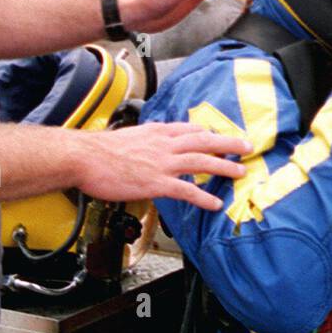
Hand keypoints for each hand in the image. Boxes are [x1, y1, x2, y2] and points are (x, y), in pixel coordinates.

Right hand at [77, 123, 249, 210]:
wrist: (84, 157)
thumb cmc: (100, 150)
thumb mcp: (128, 136)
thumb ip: (144, 138)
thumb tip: (149, 141)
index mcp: (157, 131)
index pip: (189, 129)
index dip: (208, 133)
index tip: (221, 136)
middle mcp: (164, 144)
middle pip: (204, 140)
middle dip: (228, 143)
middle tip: (247, 146)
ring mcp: (162, 163)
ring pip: (201, 161)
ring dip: (224, 166)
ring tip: (240, 172)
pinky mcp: (157, 182)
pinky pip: (186, 189)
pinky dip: (203, 196)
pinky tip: (214, 203)